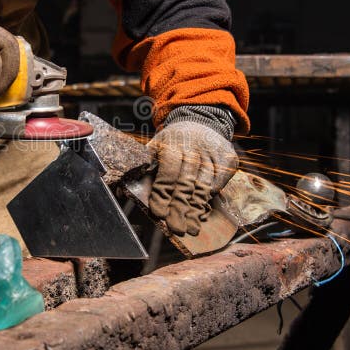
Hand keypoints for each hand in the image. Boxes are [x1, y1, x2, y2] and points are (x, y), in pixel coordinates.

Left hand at [147, 106, 238, 235]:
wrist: (201, 120)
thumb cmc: (173, 140)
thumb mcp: (155, 146)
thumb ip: (143, 167)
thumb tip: (121, 190)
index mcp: (172, 144)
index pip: (168, 174)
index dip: (163, 195)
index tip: (159, 213)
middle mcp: (194, 148)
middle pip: (186, 184)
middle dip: (180, 209)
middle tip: (176, 229)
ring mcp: (213, 154)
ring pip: (204, 186)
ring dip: (196, 209)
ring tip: (191, 228)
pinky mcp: (228, 159)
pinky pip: (219, 183)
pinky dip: (211, 199)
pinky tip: (203, 213)